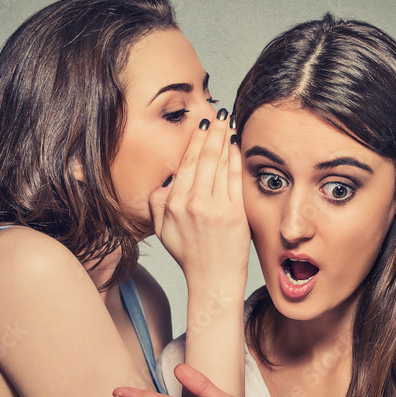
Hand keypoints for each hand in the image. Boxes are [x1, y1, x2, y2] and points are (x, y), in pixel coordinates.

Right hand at [148, 112, 249, 284]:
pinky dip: (236, 159)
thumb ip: (158, 203)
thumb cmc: (189, 256)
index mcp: (173, 205)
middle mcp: (192, 204)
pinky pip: (235, 179)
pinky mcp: (235, 214)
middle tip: (219, 115)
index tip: (201, 126)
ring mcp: (215, 208)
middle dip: (212, 132)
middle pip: (204, 158)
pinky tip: (237, 146)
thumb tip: (165, 180)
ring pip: (220, 165)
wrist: (212, 281)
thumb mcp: (162, 230)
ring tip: (229, 124)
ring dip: (225, 140)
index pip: (186, 164)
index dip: (195, 141)